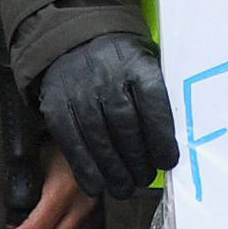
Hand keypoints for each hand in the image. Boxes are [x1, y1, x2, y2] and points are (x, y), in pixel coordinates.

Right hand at [36, 33, 181, 199]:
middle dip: (138, 160)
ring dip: (114, 171)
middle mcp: (107, 77)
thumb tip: (171, 143)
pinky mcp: (56, 107)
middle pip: (126, 127)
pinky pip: (72, 143)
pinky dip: (85, 169)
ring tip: (125, 187)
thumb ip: (156, 95)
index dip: (161, 138)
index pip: (153, 103)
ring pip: (100, 139)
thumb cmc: (120, 62)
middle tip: (145, 177)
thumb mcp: (145, 62)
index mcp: (135, 64)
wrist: (75, 41)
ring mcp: (79, 92)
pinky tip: (97, 185)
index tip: (168, 161)